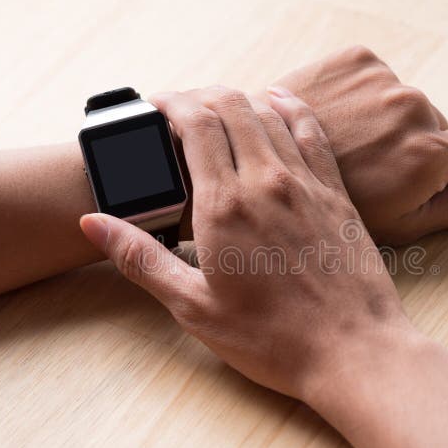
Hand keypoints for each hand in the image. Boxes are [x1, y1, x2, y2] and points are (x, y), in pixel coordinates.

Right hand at [80, 86, 418, 399]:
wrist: (353, 351)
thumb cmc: (273, 339)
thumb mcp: (194, 306)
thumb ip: (141, 258)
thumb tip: (94, 223)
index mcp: (225, 207)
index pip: (195, 123)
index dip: (171, 103)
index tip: (155, 106)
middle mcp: (267, 182)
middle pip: (231, 106)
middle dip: (200, 96)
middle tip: (182, 109)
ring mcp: (307, 184)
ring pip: (270, 113)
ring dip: (240, 100)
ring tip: (219, 108)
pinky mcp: (336, 194)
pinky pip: (312, 132)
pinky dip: (291, 108)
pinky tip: (279, 101)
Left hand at [272, 45, 447, 244]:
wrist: (255, 171)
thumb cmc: (329, 216)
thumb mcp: (407, 227)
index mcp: (429, 153)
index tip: (414, 177)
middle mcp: (412, 106)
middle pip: (437, 123)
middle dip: (410, 145)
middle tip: (366, 170)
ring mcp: (381, 78)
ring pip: (406, 102)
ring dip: (384, 121)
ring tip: (344, 147)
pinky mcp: (353, 58)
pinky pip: (379, 79)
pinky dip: (363, 97)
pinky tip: (335, 121)